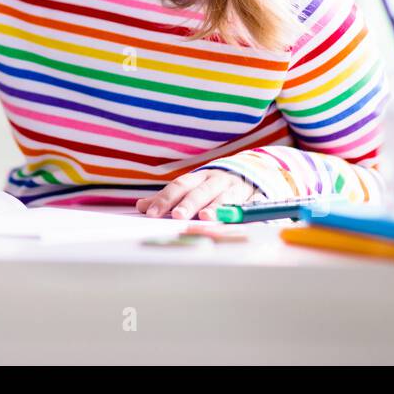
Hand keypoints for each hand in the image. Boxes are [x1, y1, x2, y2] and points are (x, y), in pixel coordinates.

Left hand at [135, 170, 263, 219]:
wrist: (249, 174)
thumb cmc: (213, 185)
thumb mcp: (190, 187)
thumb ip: (168, 197)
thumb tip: (141, 206)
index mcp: (198, 178)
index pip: (179, 186)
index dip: (165, 199)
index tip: (151, 213)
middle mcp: (216, 180)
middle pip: (201, 191)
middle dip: (189, 203)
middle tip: (178, 216)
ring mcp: (235, 189)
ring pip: (225, 196)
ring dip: (216, 206)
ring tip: (206, 217)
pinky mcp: (253, 198)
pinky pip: (249, 204)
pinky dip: (243, 211)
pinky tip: (237, 219)